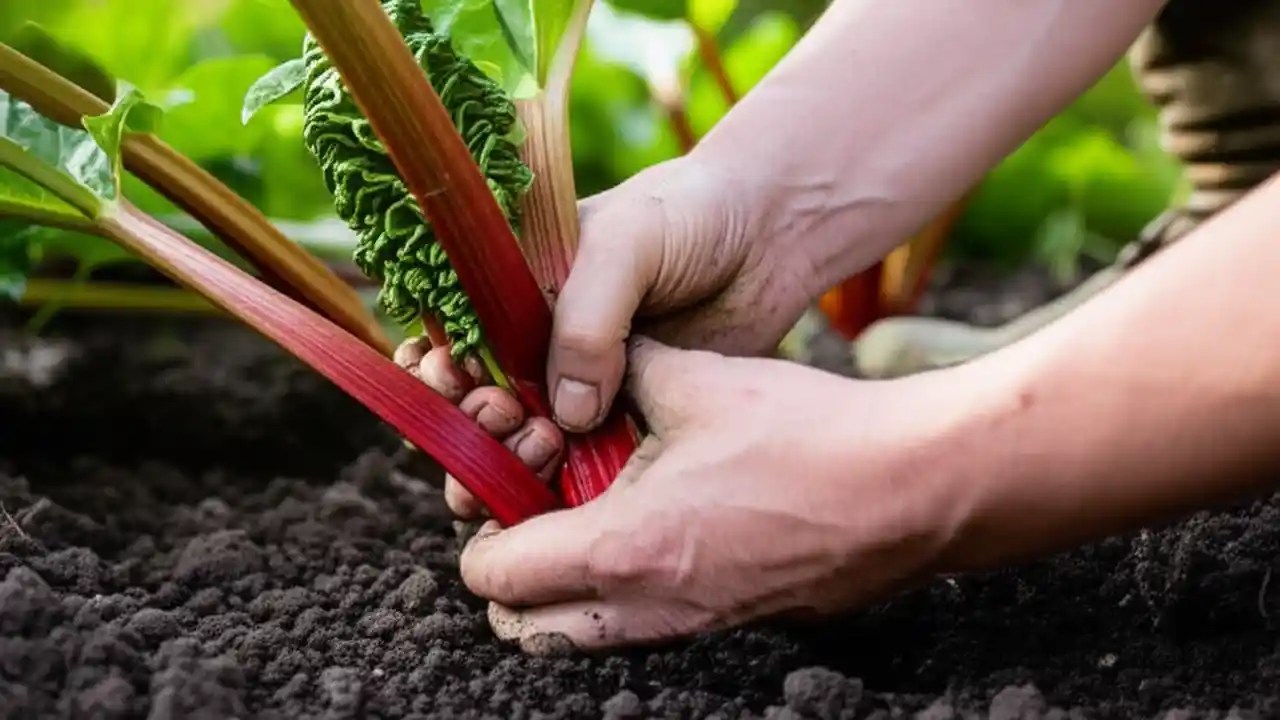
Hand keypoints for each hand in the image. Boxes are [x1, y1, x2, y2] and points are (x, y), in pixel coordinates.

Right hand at [404, 154, 819, 516]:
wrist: (771, 233)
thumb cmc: (690, 214)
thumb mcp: (626, 243)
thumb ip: (586, 320)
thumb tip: (569, 415)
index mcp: (509, 284)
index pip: (444, 335)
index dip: (433, 367)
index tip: (454, 380)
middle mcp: (533, 339)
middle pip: (469, 401)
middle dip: (467, 425)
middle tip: (502, 419)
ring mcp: (577, 383)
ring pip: (517, 444)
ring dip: (507, 463)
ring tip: (542, 449)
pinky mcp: (622, 420)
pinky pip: (579, 465)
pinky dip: (565, 485)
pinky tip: (571, 481)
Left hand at [453, 338, 966, 652]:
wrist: (915, 490)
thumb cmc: (810, 435)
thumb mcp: (698, 382)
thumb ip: (622, 368)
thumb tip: (593, 356)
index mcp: (621, 548)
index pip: (493, 575)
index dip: (482, 530)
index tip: (502, 485)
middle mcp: (646, 608)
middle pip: (521, 628)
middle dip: (508, 573)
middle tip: (536, 506)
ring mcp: (689, 625)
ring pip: (579, 635)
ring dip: (561, 586)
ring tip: (592, 512)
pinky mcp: (725, 622)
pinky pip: (640, 625)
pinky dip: (619, 589)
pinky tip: (657, 520)